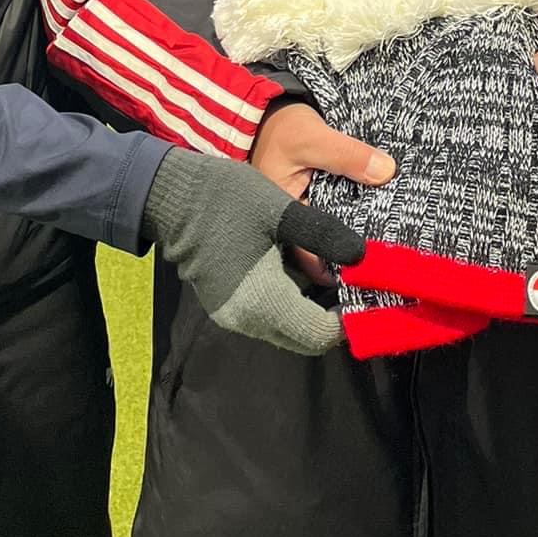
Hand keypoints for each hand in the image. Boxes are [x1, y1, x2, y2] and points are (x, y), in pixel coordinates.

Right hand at [140, 147, 366, 356]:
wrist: (171, 198)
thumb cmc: (226, 200)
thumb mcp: (282, 210)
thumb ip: (323, 236)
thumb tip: (362, 256)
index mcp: (264, 301)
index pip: (318, 334)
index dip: (347, 321)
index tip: (366, 295)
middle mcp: (248, 320)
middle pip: (303, 338)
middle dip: (331, 319)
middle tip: (354, 287)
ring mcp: (233, 315)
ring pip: (286, 329)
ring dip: (311, 313)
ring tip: (334, 278)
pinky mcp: (226, 305)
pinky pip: (268, 317)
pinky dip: (290, 306)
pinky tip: (303, 276)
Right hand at [251, 100, 395, 281]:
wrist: (267, 112)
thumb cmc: (283, 128)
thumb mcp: (313, 138)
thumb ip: (347, 156)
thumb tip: (386, 172)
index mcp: (283, 216)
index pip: (311, 257)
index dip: (339, 267)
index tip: (370, 266)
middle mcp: (290, 221)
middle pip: (323, 250)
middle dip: (351, 254)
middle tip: (385, 256)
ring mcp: (302, 212)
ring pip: (331, 232)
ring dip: (354, 233)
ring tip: (386, 241)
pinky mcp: (313, 199)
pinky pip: (335, 213)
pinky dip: (352, 213)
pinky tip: (373, 212)